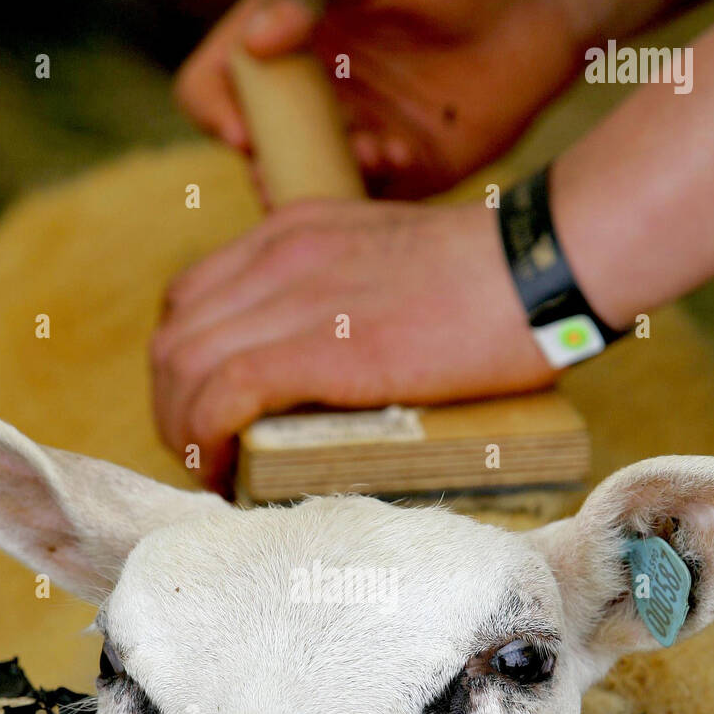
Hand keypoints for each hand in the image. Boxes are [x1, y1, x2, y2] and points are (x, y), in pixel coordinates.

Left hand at [151, 199, 554, 487]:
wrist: (541, 267)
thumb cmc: (491, 280)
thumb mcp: (387, 262)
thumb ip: (340, 296)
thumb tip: (328, 371)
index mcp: (289, 236)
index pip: (189, 303)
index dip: (182, 371)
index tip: (207, 420)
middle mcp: (275, 259)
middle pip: (172, 341)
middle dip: (172, 411)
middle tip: (206, 461)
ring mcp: (292, 298)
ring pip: (183, 369)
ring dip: (185, 434)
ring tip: (217, 477)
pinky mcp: (320, 348)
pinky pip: (223, 394)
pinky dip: (209, 440)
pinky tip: (229, 473)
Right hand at [174, 0, 584, 197]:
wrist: (539, 5)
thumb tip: (258, 41)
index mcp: (285, 36)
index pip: (213, 84)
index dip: (215, 109)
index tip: (247, 128)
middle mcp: (309, 92)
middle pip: (252, 150)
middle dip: (272, 162)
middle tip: (318, 148)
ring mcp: (349, 136)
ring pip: (301, 186)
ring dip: (322, 180)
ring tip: (373, 149)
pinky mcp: (395, 173)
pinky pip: (360, 206)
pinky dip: (370, 193)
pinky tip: (405, 155)